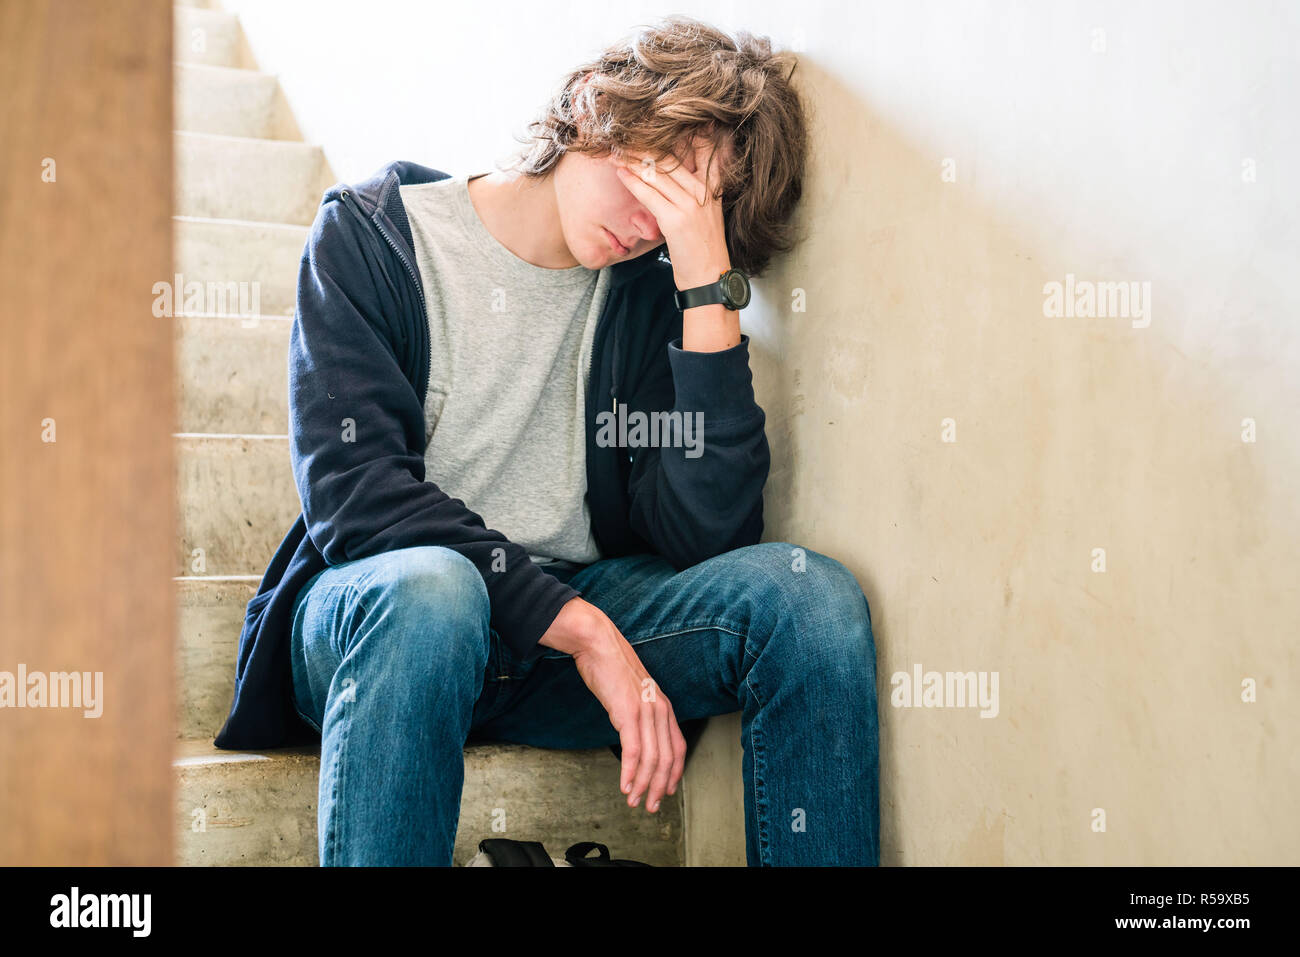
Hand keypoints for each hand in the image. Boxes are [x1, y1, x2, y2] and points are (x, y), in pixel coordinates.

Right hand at [539, 597, 687, 812]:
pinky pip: (633, 751)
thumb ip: (640, 713)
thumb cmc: (611, 667)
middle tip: (651, 806)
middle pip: (667, 759)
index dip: (674, 774)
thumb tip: (636, 734)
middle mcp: (660, 710)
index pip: (678, 748)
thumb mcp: (633, 692)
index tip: (667, 791)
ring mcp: (645, 711)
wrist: (598, 644)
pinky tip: (625, 786)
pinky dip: (630, 773)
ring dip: (644, 785)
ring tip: (635, 801)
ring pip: (651, 759)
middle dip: (660, 787)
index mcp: (664, 706)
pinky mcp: (627, 713)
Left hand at [614, 134, 732, 290]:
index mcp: (713, 188)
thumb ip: (698, 191)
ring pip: (658, 173)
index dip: (682, 131)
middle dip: (646, 144)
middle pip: (672, 157)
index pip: (703, 148)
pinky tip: (620, 172)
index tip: (657, 120)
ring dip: (633, 160)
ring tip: (616, 150)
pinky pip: (650, 194)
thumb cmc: (703, 249)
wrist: (710, 279)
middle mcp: (704, 192)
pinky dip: (633, 181)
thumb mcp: (708, 214)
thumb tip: (679, 176)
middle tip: (625, 133)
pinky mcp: (676, 221)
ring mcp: (691, 206)